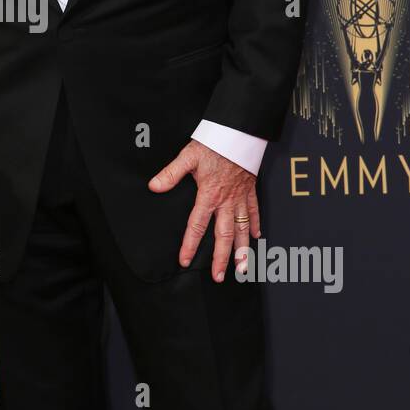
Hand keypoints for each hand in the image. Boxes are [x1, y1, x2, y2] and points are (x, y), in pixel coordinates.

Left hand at [148, 140, 259, 280]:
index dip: (189, 244)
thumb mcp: (188, 156)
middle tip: (219, 277)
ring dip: (242, 250)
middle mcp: (226, 201)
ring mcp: (240, 197)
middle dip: (221, 258)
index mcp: (209, 195)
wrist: (240, 132)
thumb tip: (153, 186)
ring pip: (241, 229)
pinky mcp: (250, 190)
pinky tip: (256, 238)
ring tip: (242, 269)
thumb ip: (171, 173)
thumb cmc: (214, 143)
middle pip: (224, 235)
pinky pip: (254, 211)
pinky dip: (254, 225)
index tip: (184, 260)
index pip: (197, 225)